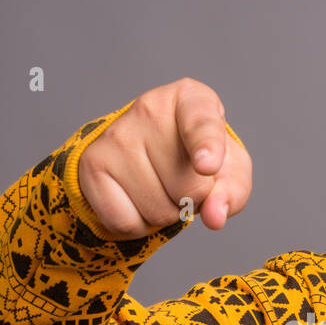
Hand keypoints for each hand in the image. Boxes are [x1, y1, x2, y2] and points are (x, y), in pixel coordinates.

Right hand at [78, 77, 252, 238]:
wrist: (145, 156)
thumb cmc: (195, 159)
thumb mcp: (229, 170)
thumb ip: (233, 192)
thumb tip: (215, 217)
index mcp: (191, 98)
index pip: (201, 123)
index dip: (206, 147)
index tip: (208, 166)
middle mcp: (149, 108)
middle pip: (187, 187)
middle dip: (193, 200)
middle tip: (183, 181)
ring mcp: (116, 135)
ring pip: (157, 210)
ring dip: (167, 213)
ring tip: (161, 187)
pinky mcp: (92, 164)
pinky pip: (125, 221)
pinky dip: (138, 225)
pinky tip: (137, 200)